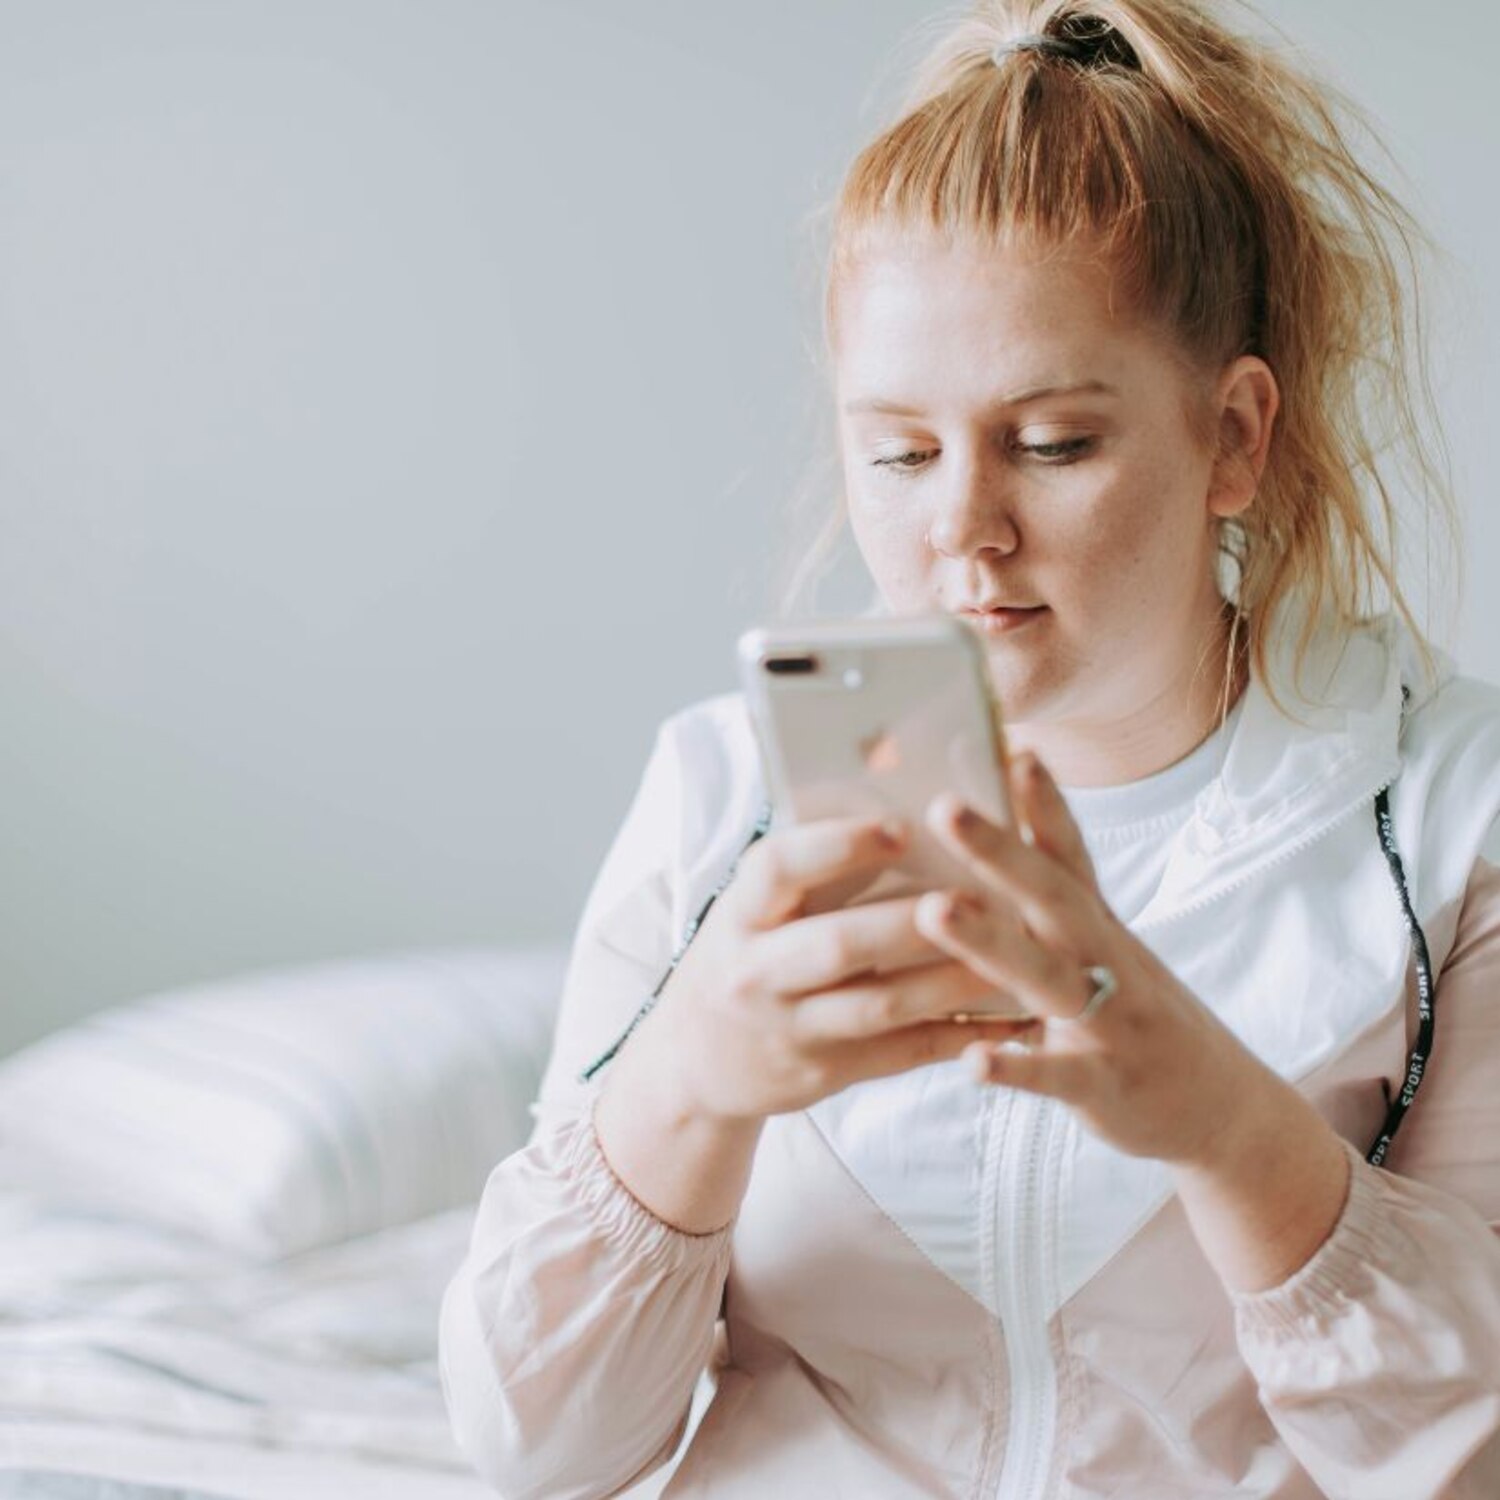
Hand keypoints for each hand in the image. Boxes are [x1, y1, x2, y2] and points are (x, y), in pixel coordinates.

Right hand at [620, 813, 1033, 1125]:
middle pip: (840, 944)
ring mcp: (790, 1029)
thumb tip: (899, 803)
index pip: (778, 868)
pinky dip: (960, 1036)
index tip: (899, 826)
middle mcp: (756, 972)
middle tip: (984, 893)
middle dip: (915, 921)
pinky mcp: (824, 1074)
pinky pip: (902, 1054)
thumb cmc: (742, 957)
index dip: (838, 846)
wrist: (693, 1062)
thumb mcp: (750, 909)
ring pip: (882, 1005)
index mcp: (739, 913)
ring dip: (953, 978)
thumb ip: (809, 869)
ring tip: (1016, 950)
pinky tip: (1012, 1019)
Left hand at [916, 750, 1284, 1168]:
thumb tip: (979, 848)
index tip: (1013, 746)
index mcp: (1098, 927)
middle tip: (944, 805)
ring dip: (990, 943)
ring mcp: (1112, 1024)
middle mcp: (1109, 963)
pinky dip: (1018, 1068)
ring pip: (1048, 978)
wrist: (1221, 1108)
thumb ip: (1044, 909)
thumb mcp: (1099, 954)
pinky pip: (1059, 1076)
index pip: (1070, 854)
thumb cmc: (1135, 1016)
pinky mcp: (1107, 1089)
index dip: (1043, 802)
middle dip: (999, 850)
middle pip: (1053, 898)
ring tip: (935, 909)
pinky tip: (973, 1060)